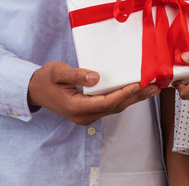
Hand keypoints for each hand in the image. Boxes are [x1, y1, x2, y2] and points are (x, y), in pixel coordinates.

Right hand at [27, 62, 158, 125]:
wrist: (35, 90)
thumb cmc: (45, 80)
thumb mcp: (57, 73)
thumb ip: (76, 75)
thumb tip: (95, 78)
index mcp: (76, 108)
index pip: (106, 102)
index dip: (123, 93)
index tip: (137, 84)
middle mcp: (84, 116)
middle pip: (115, 107)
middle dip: (136, 97)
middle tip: (154, 87)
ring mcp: (88, 115)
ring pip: (115, 107)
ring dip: (133, 98)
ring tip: (152, 89)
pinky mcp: (90, 110)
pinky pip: (110, 105)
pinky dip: (124, 97)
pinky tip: (136, 91)